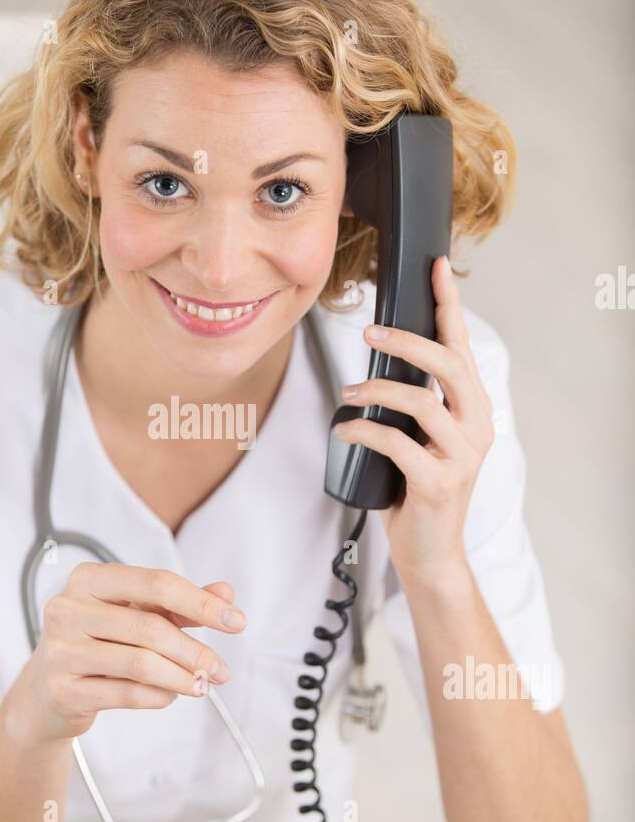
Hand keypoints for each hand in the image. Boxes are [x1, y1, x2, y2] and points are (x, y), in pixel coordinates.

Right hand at [9, 563, 245, 744]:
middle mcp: (68, 608)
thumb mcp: (136, 615)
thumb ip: (179, 603)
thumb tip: (226, 594)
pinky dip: (157, 696)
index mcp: (88, 579)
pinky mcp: (62, 689)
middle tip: (220, 670)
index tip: (236, 622)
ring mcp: (61, 650)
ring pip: (140, 662)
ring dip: (181, 677)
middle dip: (195, 651)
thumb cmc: (96, 644)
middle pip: (150, 627)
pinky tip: (168, 695)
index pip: (156, 583)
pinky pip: (125, 693)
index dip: (201, 603)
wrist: (44, 692)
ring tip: (201, 685)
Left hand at [334, 255, 494, 588]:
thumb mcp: (421, 439)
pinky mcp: (438, 483)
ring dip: (376, 392)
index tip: (437, 266)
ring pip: (421, 402)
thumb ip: (414, 404)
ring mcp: (462, 456)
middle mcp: (477, 426)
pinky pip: (397, 443)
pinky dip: (364, 432)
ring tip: (348, 395)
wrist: (430, 554)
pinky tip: (345, 431)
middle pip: (448, 365)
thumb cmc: (417, 491)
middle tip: (368, 333)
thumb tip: (377, 360)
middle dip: (406, 342)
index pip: (462, 347)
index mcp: (474, 409)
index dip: (450, 305)